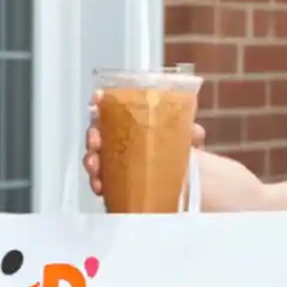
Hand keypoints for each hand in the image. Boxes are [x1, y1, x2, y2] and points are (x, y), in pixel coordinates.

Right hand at [83, 92, 206, 196]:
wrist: (186, 182)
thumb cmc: (180, 153)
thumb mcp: (186, 139)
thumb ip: (191, 133)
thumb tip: (195, 132)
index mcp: (132, 122)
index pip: (110, 107)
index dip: (100, 101)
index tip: (96, 100)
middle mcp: (119, 139)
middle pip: (97, 133)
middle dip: (92, 136)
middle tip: (95, 140)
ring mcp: (114, 161)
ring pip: (94, 157)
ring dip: (91, 160)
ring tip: (96, 166)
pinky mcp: (114, 183)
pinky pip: (99, 182)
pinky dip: (97, 183)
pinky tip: (100, 186)